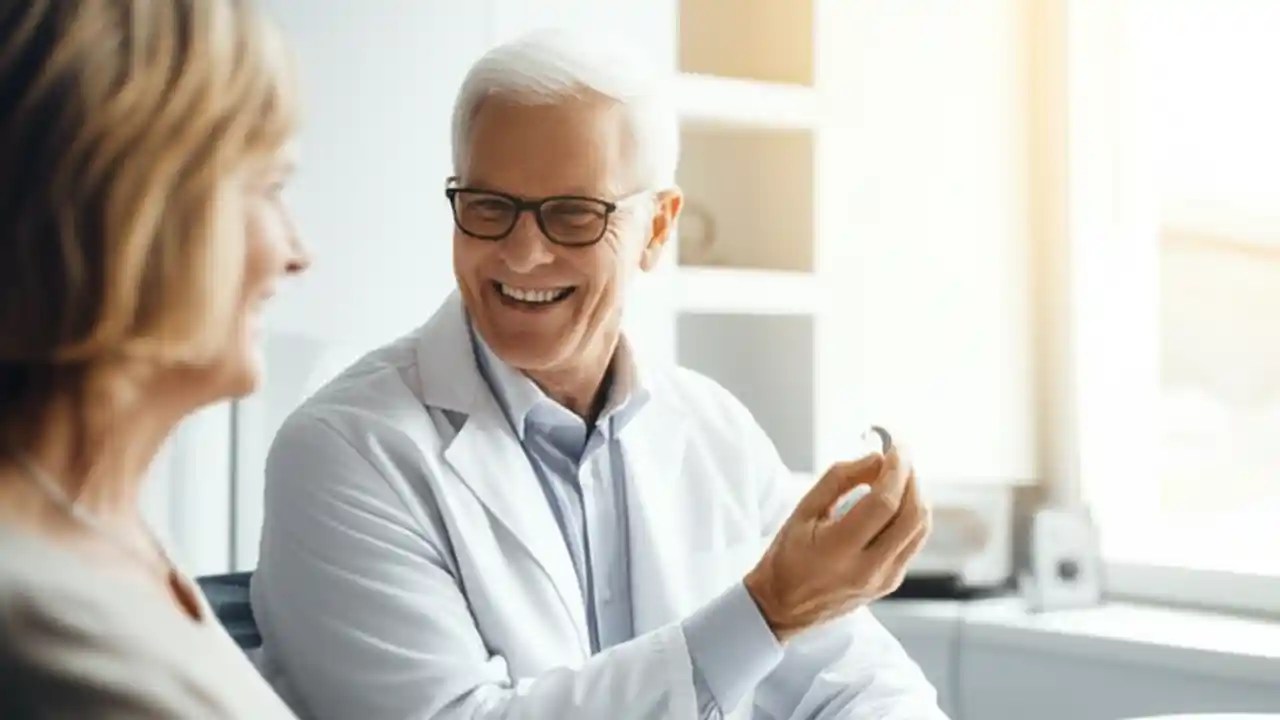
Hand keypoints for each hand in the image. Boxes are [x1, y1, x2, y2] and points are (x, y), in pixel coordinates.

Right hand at [744, 446, 930, 642]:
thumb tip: (875, 458)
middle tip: (901, 457)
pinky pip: (913, 542)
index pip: (883, 503)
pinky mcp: (890, 583)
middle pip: (911, 515)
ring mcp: (884, 580)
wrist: (784, 607)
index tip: (896, 446)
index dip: (895, 469)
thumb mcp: (802, 512)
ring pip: (919, 529)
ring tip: (900, 475)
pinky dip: (910, 515)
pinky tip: (896, 501)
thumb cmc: (786, 556)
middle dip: (912, 478)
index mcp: (838, 551)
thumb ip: (838, 480)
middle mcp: (867, 569)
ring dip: (916, 495)